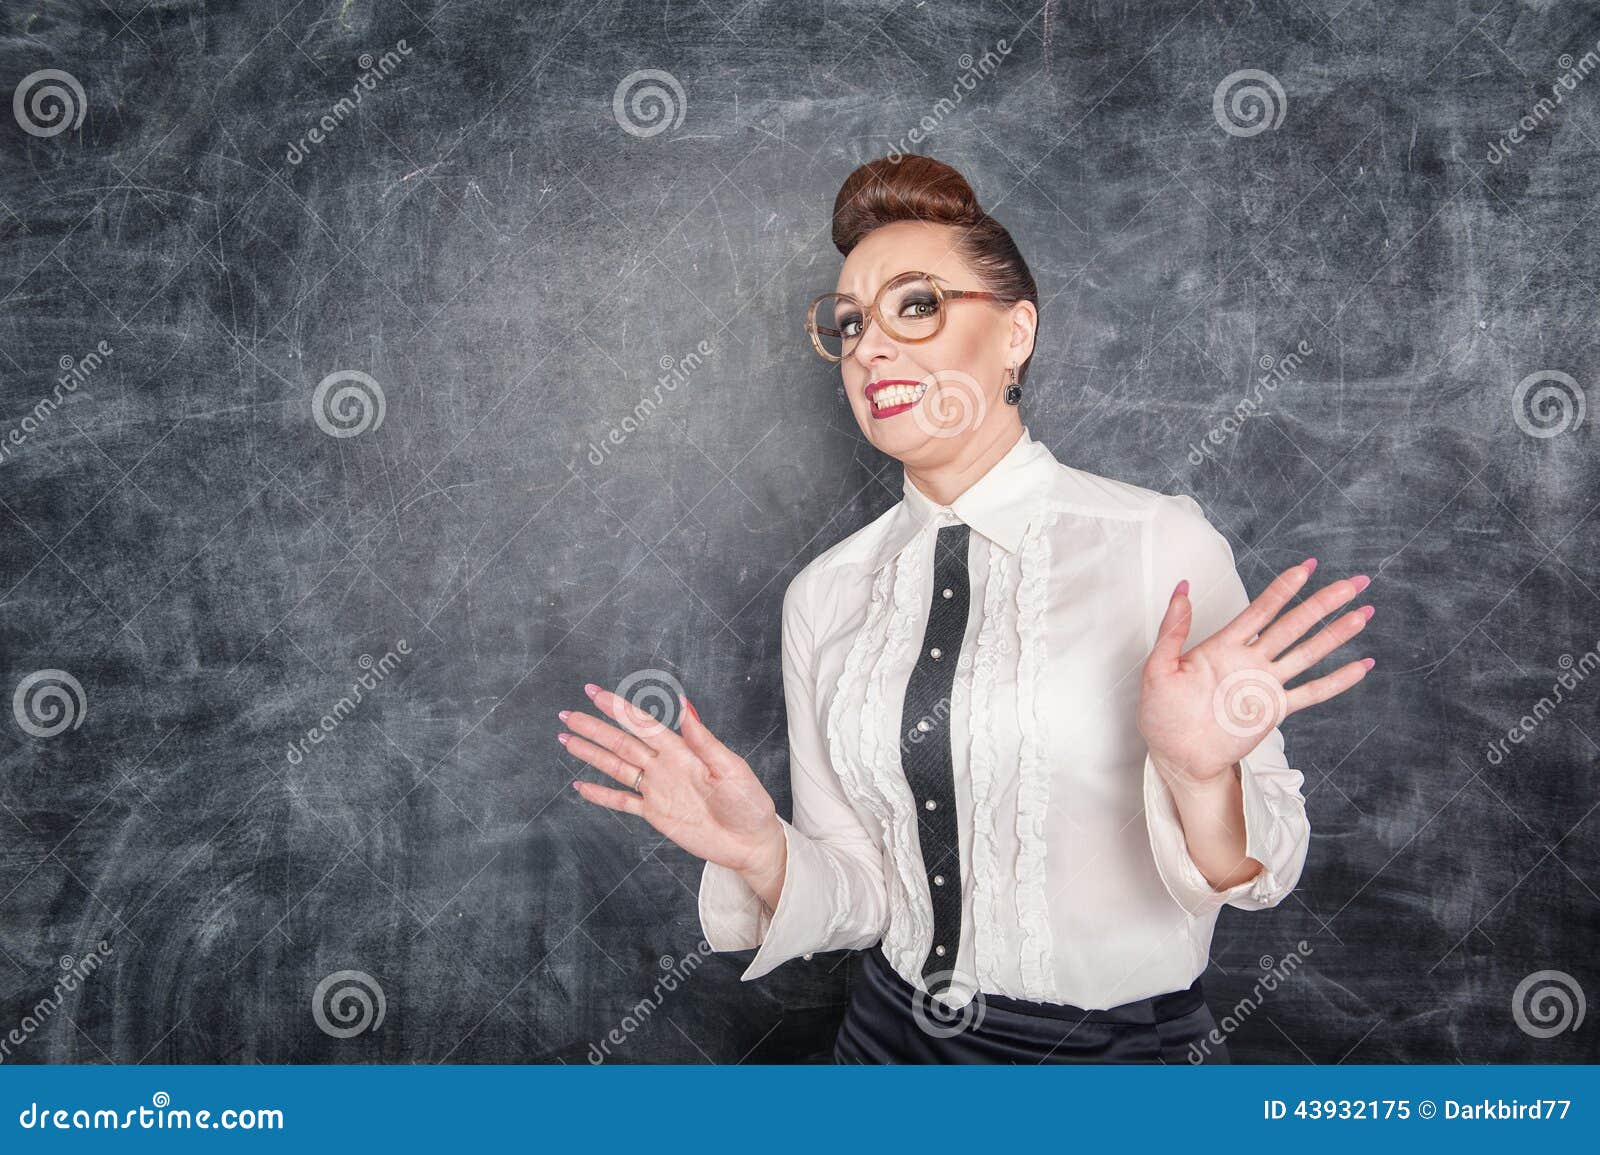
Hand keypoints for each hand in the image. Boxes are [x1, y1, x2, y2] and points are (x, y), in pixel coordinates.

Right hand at [561, 683, 783, 878]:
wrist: (750, 842)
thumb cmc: (748, 802)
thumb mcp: (730, 768)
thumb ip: (703, 740)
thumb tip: (684, 705)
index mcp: (681, 750)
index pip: (642, 723)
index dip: (617, 708)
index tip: (594, 692)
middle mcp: (664, 766)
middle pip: (621, 742)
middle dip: (593, 728)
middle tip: (567, 714)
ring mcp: (658, 789)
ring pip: (616, 767)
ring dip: (591, 754)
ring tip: (566, 740)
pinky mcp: (656, 814)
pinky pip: (622, 802)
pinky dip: (601, 795)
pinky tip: (581, 787)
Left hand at [1138, 559, 1373, 787]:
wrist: (1176, 756)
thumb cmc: (1161, 714)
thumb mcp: (1158, 669)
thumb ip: (1172, 630)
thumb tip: (1181, 589)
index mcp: (1223, 646)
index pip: (1260, 610)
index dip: (1284, 588)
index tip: (1307, 566)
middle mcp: (1250, 661)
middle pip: (1293, 624)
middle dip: (1323, 603)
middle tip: (1354, 582)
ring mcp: (1265, 685)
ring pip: (1308, 653)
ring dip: (1335, 634)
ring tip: (1363, 613)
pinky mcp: (1274, 711)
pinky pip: (1312, 693)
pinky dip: (1338, 681)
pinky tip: (1361, 666)